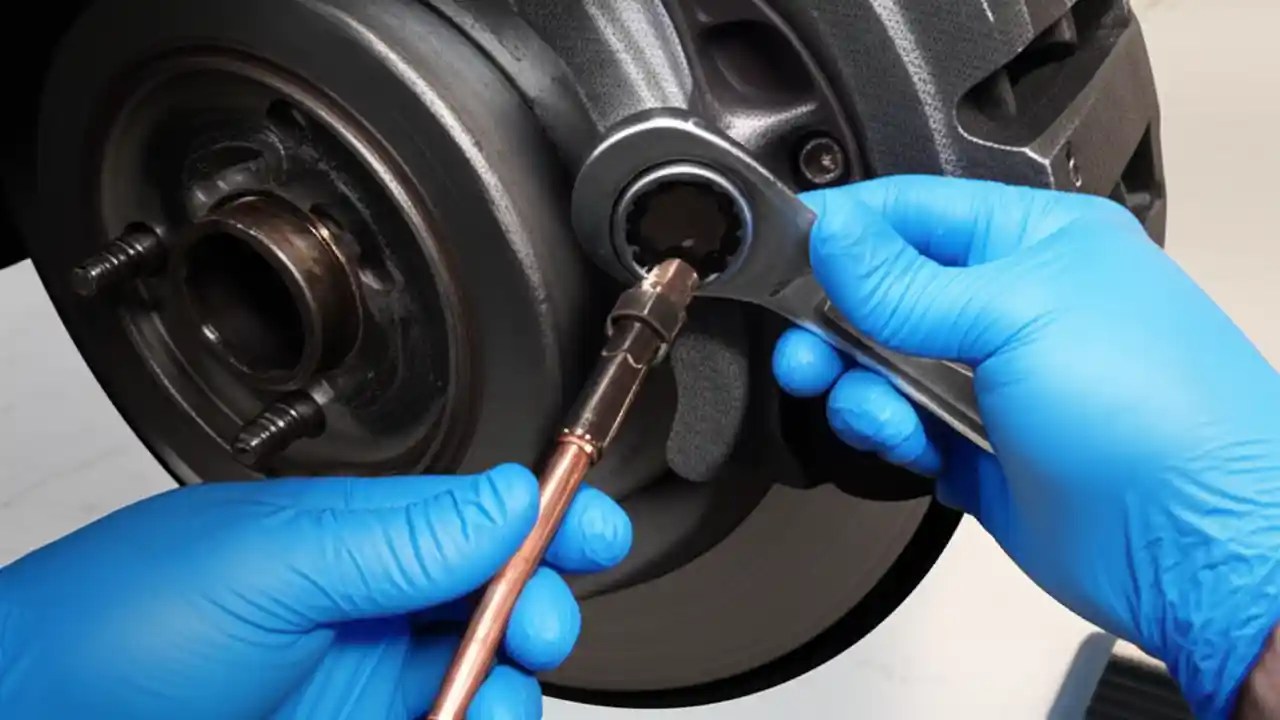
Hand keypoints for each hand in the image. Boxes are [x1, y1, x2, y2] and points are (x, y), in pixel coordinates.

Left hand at [0, 464, 630, 718]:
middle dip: (542, 608)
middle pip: (498, 604)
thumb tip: (510, 500)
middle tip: (536, 623)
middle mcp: (364, 610)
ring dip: (508, 690)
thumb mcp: (268, 563)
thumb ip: (401, 537)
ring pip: (483, 684)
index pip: (478, 518)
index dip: (547, 518)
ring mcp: (359, 688)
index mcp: (352, 540)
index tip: (596, 531)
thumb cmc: (110, 627)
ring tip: (484, 696)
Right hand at [772, 175, 1279, 718]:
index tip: (779, 251)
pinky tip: (913, 445)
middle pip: (881, 293)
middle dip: (834, 322)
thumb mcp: (1020, 316)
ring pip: (880, 366)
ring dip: (861, 388)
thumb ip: (908, 281)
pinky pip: (898, 426)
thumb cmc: (1157, 415)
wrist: (1193, 547)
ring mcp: (993, 380)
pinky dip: (889, 435)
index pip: (911, 211)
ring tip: (881, 412)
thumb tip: (833, 232)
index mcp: (1034, 243)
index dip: (841, 229)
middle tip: (806, 350)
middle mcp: (1010, 306)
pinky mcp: (976, 447)